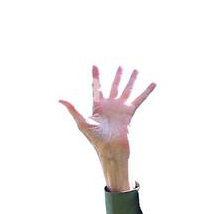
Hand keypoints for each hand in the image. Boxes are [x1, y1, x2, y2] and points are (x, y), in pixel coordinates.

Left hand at [60, 66, 153, 185]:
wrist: (110, 148)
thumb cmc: (95, 138)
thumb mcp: (82, 122)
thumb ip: (73, 109)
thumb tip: (60, 99)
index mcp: (98, 107)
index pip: (97, 87)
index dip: (96, 76)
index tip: (95, 65)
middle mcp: (110, 105)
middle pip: (114, 86)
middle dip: (117, 76)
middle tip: (120, 66)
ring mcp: (120, 108)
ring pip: (127, 89)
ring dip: (131, 80)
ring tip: (136, 69)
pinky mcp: (130, 112)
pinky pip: (140, 99)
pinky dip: (147, 91)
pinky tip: (153, 83)